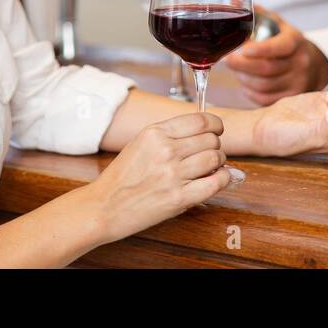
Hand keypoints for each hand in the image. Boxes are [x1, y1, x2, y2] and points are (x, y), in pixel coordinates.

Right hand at [84, 112, 232, 244]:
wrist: (104, 207)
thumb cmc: (121, 177)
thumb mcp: (139, 143)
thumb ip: (168, 136)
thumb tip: (202, 132)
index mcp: (155, 133)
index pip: (200, 120)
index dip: (215, 124)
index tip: (218, 129)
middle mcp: (165, 150)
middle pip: (210, 139)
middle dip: (216, 145)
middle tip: (211, 152)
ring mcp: (173, 174)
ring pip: (215, 158)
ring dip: (219, 162)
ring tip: (211, 168)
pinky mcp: (179, 198)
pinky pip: (215, 183)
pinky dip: (222, 179)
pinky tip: (218, 179)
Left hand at [224, 7, 327, 105]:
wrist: (314, 65)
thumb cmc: (287, 42)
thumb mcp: (277, 24)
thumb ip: (256, 13)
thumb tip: (233, 0)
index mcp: (295, 41)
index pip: (280, 47)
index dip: (260, 50)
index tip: (242, 50)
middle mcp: (300, 62)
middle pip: (267, 69)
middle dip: (241, 65)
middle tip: (227, 59)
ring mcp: (298, 82)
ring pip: (263, 85)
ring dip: (244, 78)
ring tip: (237, 69)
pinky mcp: (292, 97)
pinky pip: (265, 99)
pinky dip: (250, 91)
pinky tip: (246, 82)